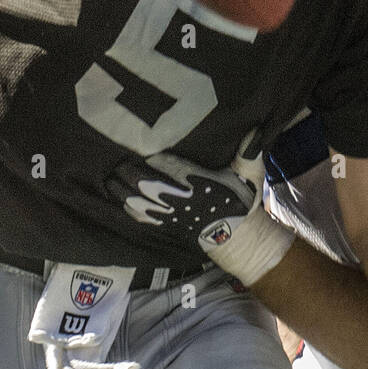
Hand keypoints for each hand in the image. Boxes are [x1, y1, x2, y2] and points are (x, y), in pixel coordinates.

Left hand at [106, 143, 259, 245]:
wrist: (238, 238)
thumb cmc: (241, 203)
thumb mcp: (249, 176)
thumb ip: (248, 154)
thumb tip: (256, 130)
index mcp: (194, 181)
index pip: (163, 164)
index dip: (148, 156)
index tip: (137, 143)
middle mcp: (178, 197)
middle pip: (142, 182)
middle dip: (127, 172)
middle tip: (117, 161)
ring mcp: (170, 214)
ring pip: (137, 200)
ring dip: (121, 190)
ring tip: (111, 179)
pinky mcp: (167, 226)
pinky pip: (141, 218)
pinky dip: (128, 209)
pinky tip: (121, 201)